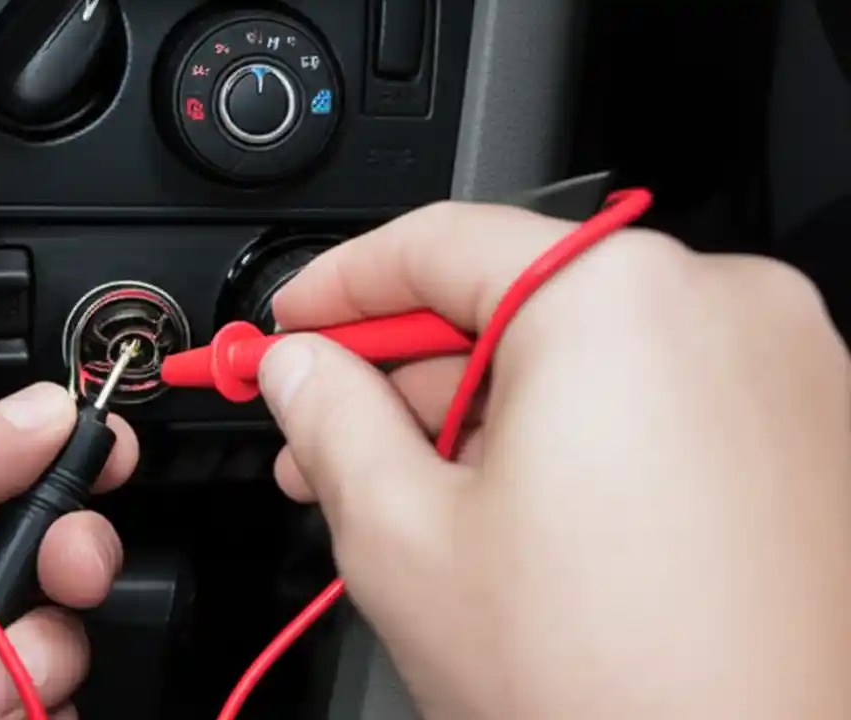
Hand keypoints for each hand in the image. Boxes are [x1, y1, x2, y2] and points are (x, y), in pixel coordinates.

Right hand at [257, 203, 850, 718]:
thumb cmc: (613, 692)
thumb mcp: (406, 538)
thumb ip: (331, 420)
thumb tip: (300, 369)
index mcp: (619, 301)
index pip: (443, 242)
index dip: (341, 286)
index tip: (292, 325)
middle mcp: (722, 310)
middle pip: (515, 303)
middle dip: (404, 376)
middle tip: (327, 436)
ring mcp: (783, 375)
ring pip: (583, 360)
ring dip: (480, 416)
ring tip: (408, 497)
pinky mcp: (810, 441)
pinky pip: (651, 403)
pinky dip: (567, 439)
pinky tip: (505, 512)